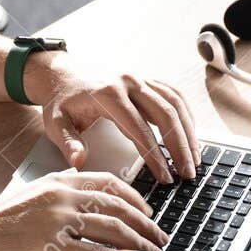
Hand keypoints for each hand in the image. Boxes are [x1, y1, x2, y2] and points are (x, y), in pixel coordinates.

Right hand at [0, 169, 166, 250]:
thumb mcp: (29, 199)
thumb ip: (56, 196)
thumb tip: (80, 199)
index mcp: (57, 181)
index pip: (107, 183)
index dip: (133, 197)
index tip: (147, 211)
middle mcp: (62, 195)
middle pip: (118, 205)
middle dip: (145, 223)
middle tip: (159, 236)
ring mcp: (59, 219)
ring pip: (114, 228)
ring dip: (140, 242)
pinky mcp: (54, 245)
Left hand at [27, 55, 199, 182]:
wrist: (61, 75)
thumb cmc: (61, 101)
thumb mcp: (56, 123)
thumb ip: (69, 143)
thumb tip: (78, 163)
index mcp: (108, 95)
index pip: (138, 129)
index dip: (154, 155)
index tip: (165, 176)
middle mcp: (128, 82)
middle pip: (165, 114)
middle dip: (179, 146)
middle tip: (187, 173)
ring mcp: (139, 78)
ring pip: (175, 103)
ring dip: (188, 131)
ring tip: (194, 159)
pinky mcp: (146, 79)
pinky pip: (173, 94)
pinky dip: (186, 114)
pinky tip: (190, 134)